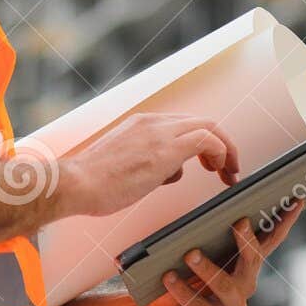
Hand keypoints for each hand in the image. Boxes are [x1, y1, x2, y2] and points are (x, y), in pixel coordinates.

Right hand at [55, 113, 239, 218]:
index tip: (209, 163)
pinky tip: (222, 171)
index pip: (183, 125)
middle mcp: (152, 122)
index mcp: (141, 124)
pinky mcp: (166, 148)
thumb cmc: (92, 183)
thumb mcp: (125, 166)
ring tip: (230, 172)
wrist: (75, 184)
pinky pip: (208, 140)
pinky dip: (222, 153)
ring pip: (209, 126)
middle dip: (221, 144)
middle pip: (201, 121)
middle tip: (227, 168)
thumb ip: (150, 164)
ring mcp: (159, 132)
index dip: (202, 143)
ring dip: (226, 149)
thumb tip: (169, 172)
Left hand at [143, 203, 301, 305]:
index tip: (296, 201)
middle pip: (253, 260)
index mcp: (245, 263)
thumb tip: (208, 212)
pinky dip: (183, 290)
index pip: (269, 240)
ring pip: (226, 285)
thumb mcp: (197, 249)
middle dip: (247, 240)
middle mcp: (246, 284)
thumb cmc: (182, 273)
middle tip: (238, 222)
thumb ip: (208, 234)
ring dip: (207, 268)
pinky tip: (169, 277)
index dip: (284, 222)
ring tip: (190, 254)